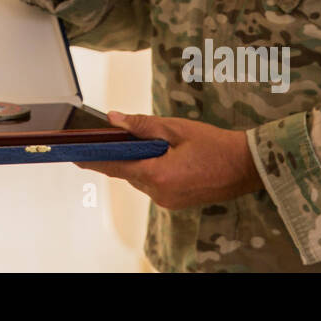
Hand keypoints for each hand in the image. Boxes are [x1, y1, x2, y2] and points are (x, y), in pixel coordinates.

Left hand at [75, 112, 263, 209]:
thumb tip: (114, 119)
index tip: (73, 154)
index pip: (114, 166)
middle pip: (128, 171)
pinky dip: (153, 169)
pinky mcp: (176, 202)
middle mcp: (159, 193)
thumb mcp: (176, 128)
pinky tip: (162, 155)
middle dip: (122, 154)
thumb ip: (141, 125)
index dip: (92, 159)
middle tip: (112, 136)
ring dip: (140, 161)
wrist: (247, 167)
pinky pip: (155, 184)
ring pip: (141, 178)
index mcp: (157, 175)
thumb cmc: (215, 145)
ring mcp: (168, 201)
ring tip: (149, 142)